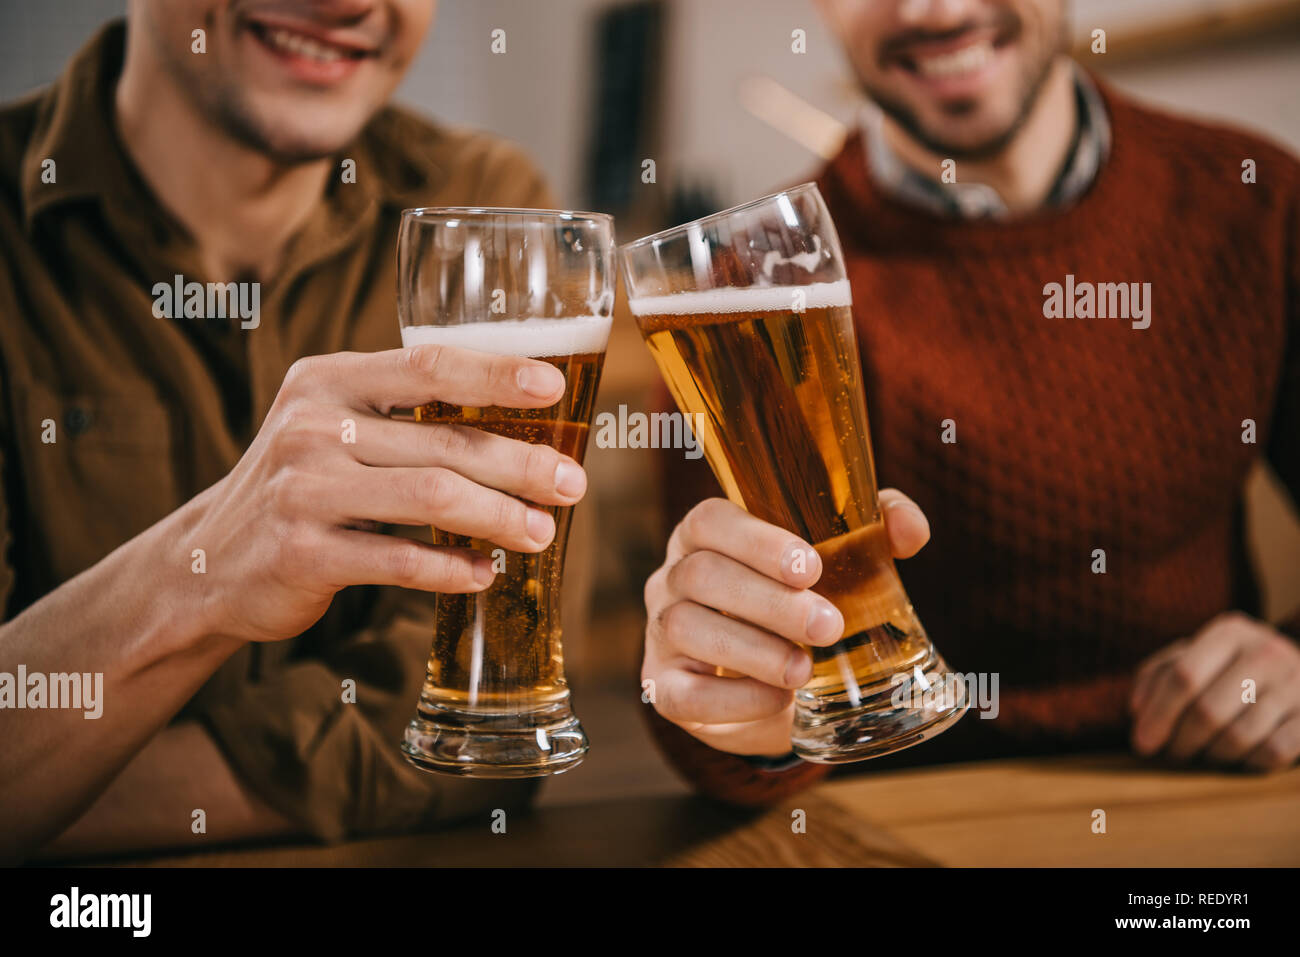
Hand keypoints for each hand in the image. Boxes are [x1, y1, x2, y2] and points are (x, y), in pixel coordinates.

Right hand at [183, 345, 587, 643]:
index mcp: (327, 381)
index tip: (555, 389)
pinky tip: (484, 574)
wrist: (204, 561)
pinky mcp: (301, 553)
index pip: (428, 365)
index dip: (497, 374)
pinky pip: (400, 560)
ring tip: (542, 533)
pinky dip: (452, 569)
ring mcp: (303, 490)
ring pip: (431, 498)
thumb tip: (521, 425)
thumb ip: (402, 415)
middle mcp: (311, 426)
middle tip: (572, 484)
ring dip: (500, 518)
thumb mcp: (332, 427)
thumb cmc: (299, 486)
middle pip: (445, 441)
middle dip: (522, 464)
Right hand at [642, 491, 930, 757]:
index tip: (812, 567)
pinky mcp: (664, 688)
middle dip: (769, 602)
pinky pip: (683, 693)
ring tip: (805, 669)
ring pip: (688, 628)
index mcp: (705, 535)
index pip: (711, 521)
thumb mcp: (839, 562)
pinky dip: (732, 699)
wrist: (774, 683)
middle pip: (701, 575)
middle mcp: (671, 577)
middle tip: (828, 625)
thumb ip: (876, 532)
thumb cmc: (800, 603)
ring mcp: (660, 633)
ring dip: (752, 650)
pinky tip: (778, 699)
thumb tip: (911, 533)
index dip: (757, 540)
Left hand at [1130, 612, 1299, 770]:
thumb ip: (1158, 675)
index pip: (1183, 676)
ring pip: (1239, 736)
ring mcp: (1296, 683)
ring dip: (1212, 755)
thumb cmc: (1233, 668)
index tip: (1142, 743)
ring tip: (1204, 755)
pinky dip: (1249, 762)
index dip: (1158, 714)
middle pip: (1208, 710)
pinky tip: (1241, 757)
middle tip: (1172, 754)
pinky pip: (1274, 751)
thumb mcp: (1197, 656)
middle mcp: (1266, 651)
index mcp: (1230, 632)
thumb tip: (1136, 710)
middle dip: (1181, 741)